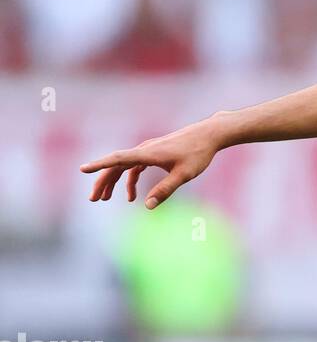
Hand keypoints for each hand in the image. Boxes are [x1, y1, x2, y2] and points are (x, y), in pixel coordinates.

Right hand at [80, 117, 223, 208]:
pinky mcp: (155, 153)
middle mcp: (144, 149)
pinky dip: (129, 179)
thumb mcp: (183, 175)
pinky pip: (135, 166)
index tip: (82, 169)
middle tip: (93, 199)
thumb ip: (165, 190)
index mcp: (147, 153)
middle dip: (102, 181)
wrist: (209, 134)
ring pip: (124, 166)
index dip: (99, 164)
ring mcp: (148, 150)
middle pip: (116, 165)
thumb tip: (148, 206)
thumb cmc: (198, 153)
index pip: (117, 159)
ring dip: (114, 182)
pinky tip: (131, 195)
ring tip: (105, 199)